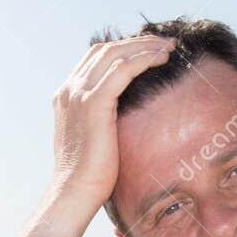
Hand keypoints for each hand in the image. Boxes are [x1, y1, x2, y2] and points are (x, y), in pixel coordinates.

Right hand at [50, 34, 175, 212]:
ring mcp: (79, 95)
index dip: (124, 50)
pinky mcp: (94, 104)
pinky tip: (162, 59)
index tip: (149, 52)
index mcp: (66, 96)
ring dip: (145, 46)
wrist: (75, 193)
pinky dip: (144, 59)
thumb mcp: (93, 140)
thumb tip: (123, 121)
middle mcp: (69, 90)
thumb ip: (100, 121)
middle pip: (106, 50)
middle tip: (164, 44)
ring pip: (115, 54)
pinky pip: (123, 69)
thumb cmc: (89, 177)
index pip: (95, 59)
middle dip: (137, 43)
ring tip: (169, 47)